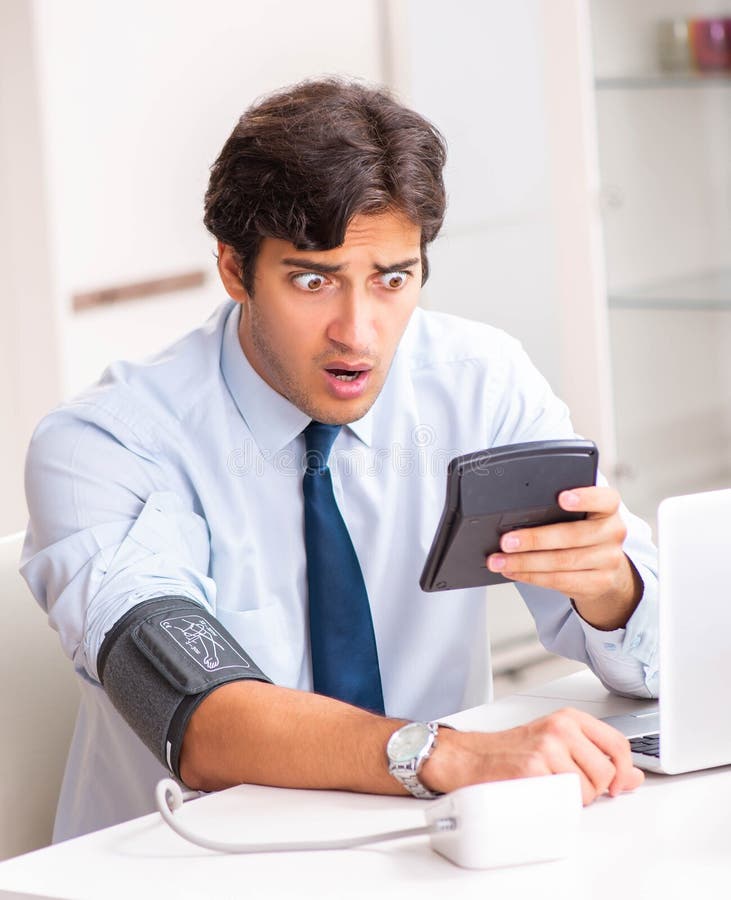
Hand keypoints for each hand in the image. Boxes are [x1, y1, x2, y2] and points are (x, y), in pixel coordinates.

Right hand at [421, 707, 643, 805]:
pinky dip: (555, 803)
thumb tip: (633, 776)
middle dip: (593, 789)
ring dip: (572, 799)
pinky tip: (539, 791)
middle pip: (605, 772)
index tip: (618, 784)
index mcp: (569, 718)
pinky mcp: (534, 769)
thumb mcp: (559, 743)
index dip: (623, 771)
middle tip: (568, 785)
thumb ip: (596, 755)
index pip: (617, 744)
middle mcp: (560, 728)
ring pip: (586, 790)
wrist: (473, 757)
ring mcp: (547, 748)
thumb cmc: (513, 751)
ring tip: (549, 787)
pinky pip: (564, 799)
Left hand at [486, 485, 643, 629]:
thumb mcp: (580, 515)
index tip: (561, 498)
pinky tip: (514, 571)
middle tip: (506, 541)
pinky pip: (559, 580)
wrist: (607, 568)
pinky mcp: (599, 583)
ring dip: (525, 562)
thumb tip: (515, 517)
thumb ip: (557, 509)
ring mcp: (608, 560)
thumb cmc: (583, 532)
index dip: (585, 498)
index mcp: (608, 509)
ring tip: (500, 560)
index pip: (605, 499)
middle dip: (534, 539)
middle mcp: (613, 533)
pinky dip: (531, 576)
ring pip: (561, 562)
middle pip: (572, 535)